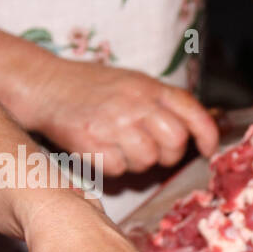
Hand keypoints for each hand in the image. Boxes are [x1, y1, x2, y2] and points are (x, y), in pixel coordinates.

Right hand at [23, 54, 218, 175]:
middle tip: (152, 147)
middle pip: (175, 142)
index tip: (208, 149)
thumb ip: (163, 103)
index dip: (207, 134)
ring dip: (139, 160)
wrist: (44, 85)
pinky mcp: (92, 142)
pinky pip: (120, 168)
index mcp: (148, 86)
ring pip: (148, 160)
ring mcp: (112, 123)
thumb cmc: (92, 87)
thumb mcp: (133, 83)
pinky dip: (114, 165)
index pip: (192, 111)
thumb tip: (197, 131)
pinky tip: (103, 148)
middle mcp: (134, 103)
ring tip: (121, 144)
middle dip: (169, 153)